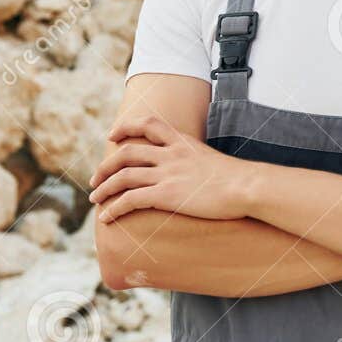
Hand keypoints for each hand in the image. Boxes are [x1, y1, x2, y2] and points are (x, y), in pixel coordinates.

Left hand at [89, 115, 253, 222]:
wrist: (246, 186)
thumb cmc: (236, 178)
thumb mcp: (211, 158)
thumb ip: (194, 159)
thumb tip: (190, 171)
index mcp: (182, 142)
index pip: (148, 124)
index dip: (126, 127)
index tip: (113, 136)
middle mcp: (170, 154)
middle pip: (126, 152)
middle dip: (105, 166)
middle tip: (96, 179)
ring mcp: (167, 173)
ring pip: (123, 176)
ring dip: (104, 188)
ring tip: (95, 199)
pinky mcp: (166, 194)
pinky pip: (130, 199)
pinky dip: (114, 208)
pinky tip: (107, 218)